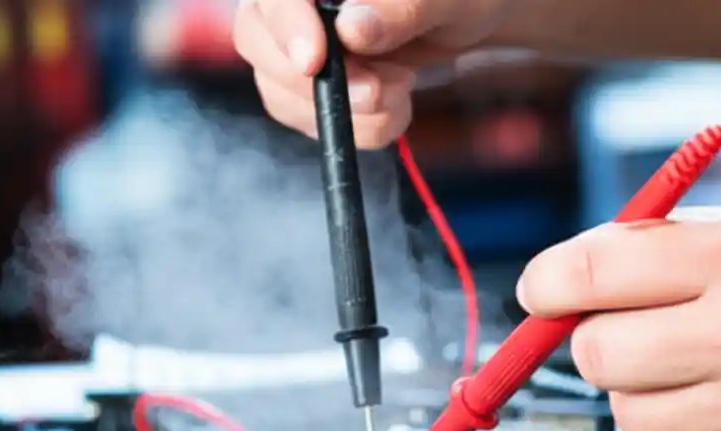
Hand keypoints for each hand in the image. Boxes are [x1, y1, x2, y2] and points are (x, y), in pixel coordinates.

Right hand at [233, 0, 516, 146]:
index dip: (286, 25)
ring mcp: (290, 43)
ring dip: (344, 112)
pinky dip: (357, 128)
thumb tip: (352, 28)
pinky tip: (394, 107)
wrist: (463, 20)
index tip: (314, 62)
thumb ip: (404, 7)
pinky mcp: (303, 86)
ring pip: (279, 89)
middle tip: (378, 92)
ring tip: (402, 91)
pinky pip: (307, 120)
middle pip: (257, 38)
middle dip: (314, 81)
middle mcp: (292, 3)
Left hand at [516, 202, 720, 430]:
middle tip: (628, 321)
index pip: (590, 273)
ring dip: (635, 385)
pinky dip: (677, 420)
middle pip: (595, 353)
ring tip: (687, 357)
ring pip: (624, 411)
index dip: (547, 282)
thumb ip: (658, 245)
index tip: (540, 290)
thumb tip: (563, 276)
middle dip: (596, 335)